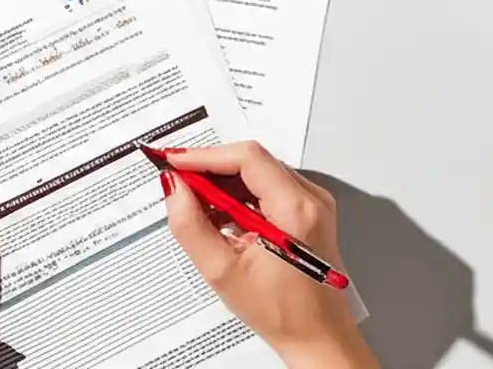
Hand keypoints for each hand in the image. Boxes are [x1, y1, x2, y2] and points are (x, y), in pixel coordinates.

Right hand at [162, 142, 377, 368]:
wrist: (318, 335)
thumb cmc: (282, 312)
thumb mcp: (223, 272)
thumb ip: (192, 226)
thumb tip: (174, 190)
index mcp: (296, 209)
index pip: (247, 158)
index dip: (205, 156)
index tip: (174, 163)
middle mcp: (311, 199)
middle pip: (253, 163)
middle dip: (211, 170)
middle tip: (178, 185)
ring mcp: (314, 204)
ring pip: (260, 174)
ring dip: (225, 185)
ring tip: (197, 209)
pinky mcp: (308, 212)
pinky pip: (270, 189)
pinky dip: (241, 197)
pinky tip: (222, 218)